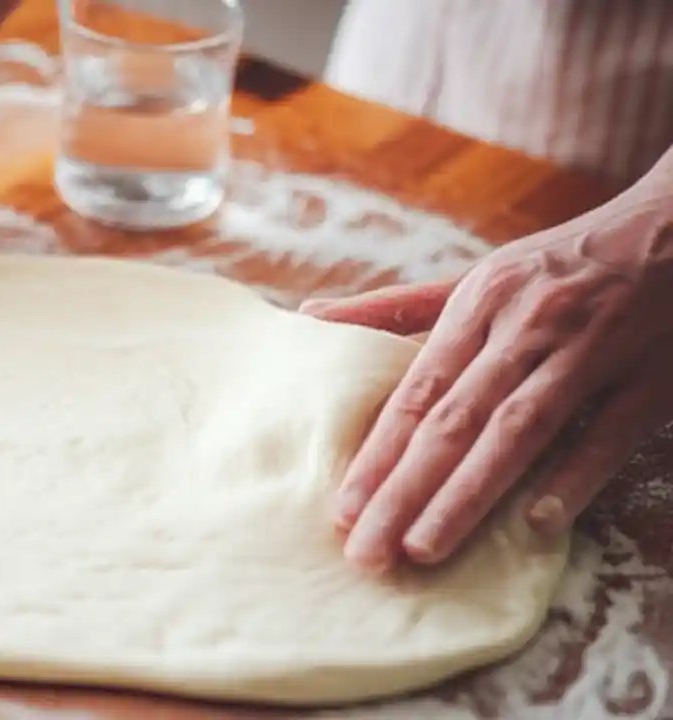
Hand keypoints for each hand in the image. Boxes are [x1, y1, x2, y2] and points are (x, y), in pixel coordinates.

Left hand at [303, 193, 672, 571]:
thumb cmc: (561, 265)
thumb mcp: (479, 277)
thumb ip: (396, 307)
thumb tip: (308, 317)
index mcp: (480, 304)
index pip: (415, 393)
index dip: (377, 455)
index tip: (342, 510)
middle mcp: (527, 327)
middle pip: (454, 419)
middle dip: (405, 490)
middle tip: (367, 552)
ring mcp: (591, 351)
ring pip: (519, 429)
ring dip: (469, 491)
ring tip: (424, 546)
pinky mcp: (651, 377)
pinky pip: (608, 433)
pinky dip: (574, 476)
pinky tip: (535, 524)